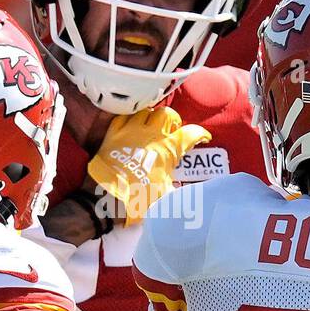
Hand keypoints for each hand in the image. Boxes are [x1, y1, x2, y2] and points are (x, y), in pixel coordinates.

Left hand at [85, 107, 209, 224]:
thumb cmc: (138, 198)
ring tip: (152, 126)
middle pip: (167, 114)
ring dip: (152, 117)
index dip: (200, 134)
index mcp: (168, 149)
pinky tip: (132, 126)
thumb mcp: (165, 198)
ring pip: (146, 111)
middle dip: (173, 120)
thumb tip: (191, 196)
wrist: (106, 196)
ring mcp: (131, 131)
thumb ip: (180, 193)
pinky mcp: (114, 133)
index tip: (203, 138)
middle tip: (173, 130)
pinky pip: (124, 116)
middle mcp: (152, 135)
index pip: (190, 133)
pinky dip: (130, 119)